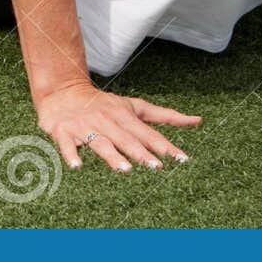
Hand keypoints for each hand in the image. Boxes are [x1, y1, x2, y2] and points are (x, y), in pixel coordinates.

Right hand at [34, 80, 201, 171]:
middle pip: (126, 139)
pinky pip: (67, 144)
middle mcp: (106, 120)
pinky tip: (77, 166)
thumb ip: (165, 116)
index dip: (164, 146)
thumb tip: (199, 121)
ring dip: (112, 155)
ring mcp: (84, 126)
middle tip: (156, 167)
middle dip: (141, 152)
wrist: (62, 91)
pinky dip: (71, 154)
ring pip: (100, 143)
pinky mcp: (63, 131)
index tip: (181, 159)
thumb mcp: (134, 106)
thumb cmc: (104, 104)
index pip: (147, 133)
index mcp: (124, 115)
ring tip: (125, 169)